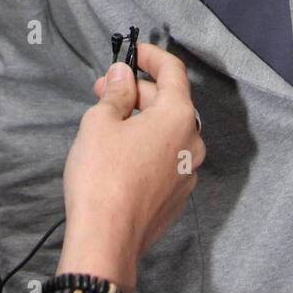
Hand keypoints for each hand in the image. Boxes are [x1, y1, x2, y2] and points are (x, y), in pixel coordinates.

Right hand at [57, 42, 204, 292]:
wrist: (106, 240)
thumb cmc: (103, 178)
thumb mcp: (100, 122)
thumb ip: (116, 93)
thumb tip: (122, 76)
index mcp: (179, 116)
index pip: (173, 71)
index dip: (151, 55)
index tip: (132, 51)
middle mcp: (192, 142)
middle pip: (169, 101)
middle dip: (138, 91)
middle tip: (105, 90)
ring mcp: (188, 171)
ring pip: (167, 131)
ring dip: (141, 118)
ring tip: (108, 121)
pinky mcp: (177, 195)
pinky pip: (166, 157)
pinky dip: (147, 144)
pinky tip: (120, 151)